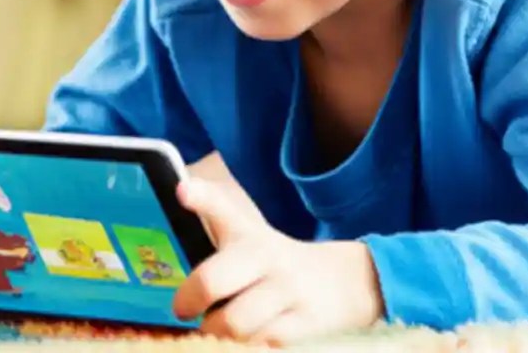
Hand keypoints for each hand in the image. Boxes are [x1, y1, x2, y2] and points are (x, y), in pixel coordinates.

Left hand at [173, 178, 384, 345]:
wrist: (346, 282)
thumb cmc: (278, 263)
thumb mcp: (250, 235)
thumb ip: (215, 214)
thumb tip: (181, 189)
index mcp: (251, 236)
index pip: (224, 210)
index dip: (202, 198)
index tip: (182, 190)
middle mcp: (269, 258)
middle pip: (213, 280)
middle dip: (189, 300)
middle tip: (185, 309)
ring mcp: (289, 291)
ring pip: (234, 322)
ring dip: (216, 332)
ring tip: (216, 328)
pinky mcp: (305, 322)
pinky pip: (263, 343)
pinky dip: (245, 345)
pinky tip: (244, 339)